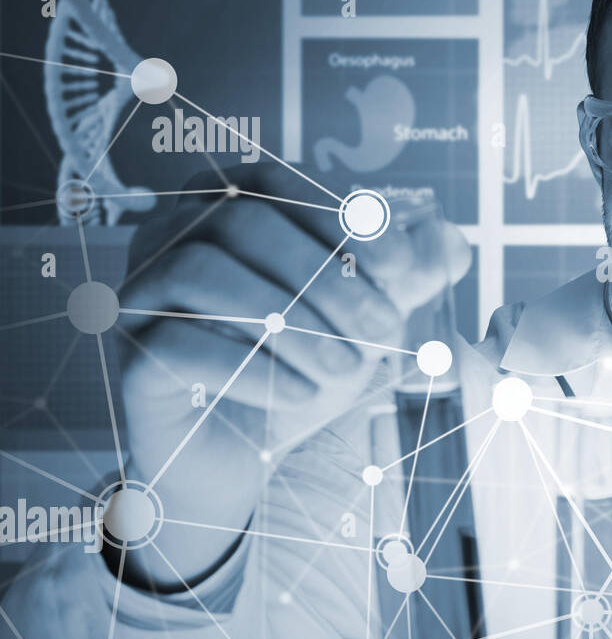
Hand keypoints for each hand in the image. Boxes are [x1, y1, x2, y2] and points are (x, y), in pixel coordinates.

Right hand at [114, 164, 470, 586]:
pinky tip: (302, 397)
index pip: (282, 183)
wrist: (244, 454)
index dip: (347, 219)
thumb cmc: (304, 366)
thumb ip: (412, 276)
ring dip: (292, 322)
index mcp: (229, 204)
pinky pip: (178, 344)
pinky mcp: (128, 354)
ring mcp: (139, 291)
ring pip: (204, 273)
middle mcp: (172, 234)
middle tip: (384, 332)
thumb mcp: (366, 318)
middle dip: (329, 279)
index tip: (403, 270)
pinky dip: (253, 370)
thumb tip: (454, 244)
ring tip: (347, 370)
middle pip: (244, 223)